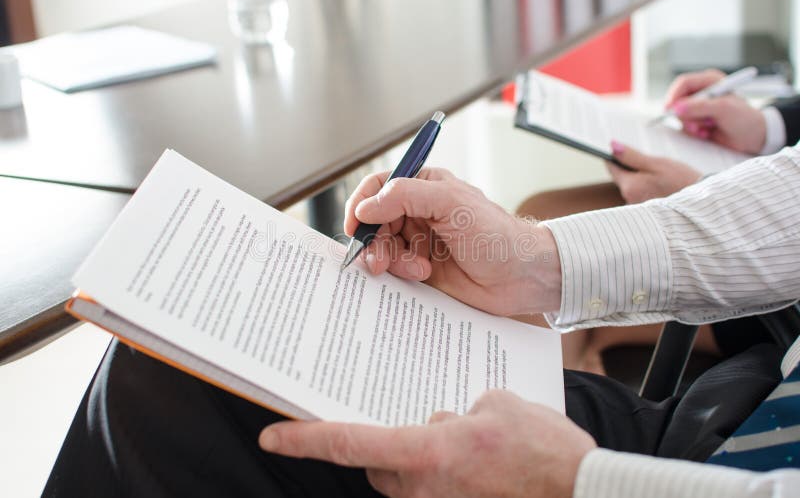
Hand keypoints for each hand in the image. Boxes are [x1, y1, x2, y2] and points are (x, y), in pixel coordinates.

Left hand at [259, 390, 596, 497]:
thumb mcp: (498, 408)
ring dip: (420, 463)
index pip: (350, 443)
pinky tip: (480, 468)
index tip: (272, 436)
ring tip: (466, 447)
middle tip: (425, 428)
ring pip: (406, 482)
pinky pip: (435, 494)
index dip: (305, 439)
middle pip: (378, 466)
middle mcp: (425, 488)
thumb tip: (443, 425)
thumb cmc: (545, 452)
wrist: (584, 493)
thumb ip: (456, 413)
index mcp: (428, 452)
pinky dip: (445, 479)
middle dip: (388, 448)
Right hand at [343, 168, 561, 315]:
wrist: (522, 277)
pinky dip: (399, 273)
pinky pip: (393, 270)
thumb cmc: (497, 235)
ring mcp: (418, 241)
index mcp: (424, 187)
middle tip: (380, 260)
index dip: (361, 204)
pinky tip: (423, 275)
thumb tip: (366, 206)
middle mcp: (418, 212)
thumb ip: (405, 196)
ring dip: (389, 259)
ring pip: (380, 247)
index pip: (379, 186)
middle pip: (374, 221)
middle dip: (374, 240)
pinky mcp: (420, 269)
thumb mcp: (452, 203)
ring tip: (415, 269)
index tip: (355, 225)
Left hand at [608, 141, 701, 203]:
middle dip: (634, 169)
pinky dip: (649, 190)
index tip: (624, 150)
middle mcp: (629, 201)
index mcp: (630, 187)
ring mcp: (638, 209)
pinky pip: (643, 197)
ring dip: (643, 180)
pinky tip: (663, 188)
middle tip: (653, 165)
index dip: (617, 157)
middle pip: (624, 179)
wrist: (704, 205)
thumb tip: (612, 146)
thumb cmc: (683, 182)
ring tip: (662, 178)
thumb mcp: (658, 164)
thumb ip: (632, 156)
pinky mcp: (647, 215)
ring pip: (634, 188)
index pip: (613, 168)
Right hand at [664, 69, 765, 154]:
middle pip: (678, 101)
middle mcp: (702, 92)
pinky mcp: (697, 120)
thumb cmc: (745, 118)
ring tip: (709, 127)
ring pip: (680, 115)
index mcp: (709, 81)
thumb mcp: (724, 109)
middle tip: (699, 122)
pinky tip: (707, 133)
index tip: (669, 110)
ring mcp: (699, 107)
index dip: (674, 96)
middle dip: (687, 115)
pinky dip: (694, 132)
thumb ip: (700, 107)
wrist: (753, 137)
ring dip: (692, 125)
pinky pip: (684, 126)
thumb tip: (677, 108)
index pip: (683, 83)